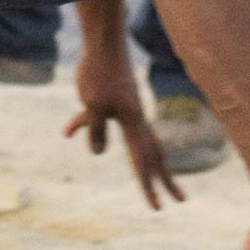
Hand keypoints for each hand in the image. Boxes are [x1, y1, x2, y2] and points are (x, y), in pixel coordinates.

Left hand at [65, 37, 183, 209]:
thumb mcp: (92, 105)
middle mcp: (136, 118)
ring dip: (140, 161)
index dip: (148, 186)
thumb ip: (96, 129)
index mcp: (132, 122)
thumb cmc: (97, 72)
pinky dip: (90, 128)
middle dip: (165, 180)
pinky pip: (106, 123)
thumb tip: (99, 153)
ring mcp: (128, 109)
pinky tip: (69, 131)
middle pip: (154, 155)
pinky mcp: (116, 101)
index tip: (157, 208)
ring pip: (136, 141)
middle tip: (180, 201)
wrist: (102, 41)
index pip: (142, 161)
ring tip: (148, 177)